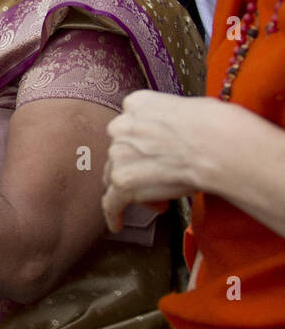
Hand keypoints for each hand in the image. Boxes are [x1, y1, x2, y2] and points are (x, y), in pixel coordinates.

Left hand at [102, 91, 221, 231]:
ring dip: (135, 190)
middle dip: (139, 167)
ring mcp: (119, 154)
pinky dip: (114, 214)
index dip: (144, 145)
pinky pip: (111, 202)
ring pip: (117, 176)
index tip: (157, 155)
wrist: (216, 146)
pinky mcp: (123, 180)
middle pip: (121, 153)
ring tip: (162, 201)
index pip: (130, 127)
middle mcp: (121, 126)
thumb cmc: (215, 127)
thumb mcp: (186, 108)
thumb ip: (167, 120)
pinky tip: (117, 223)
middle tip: (162, 179)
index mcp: (135, 104)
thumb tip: (175, 134)